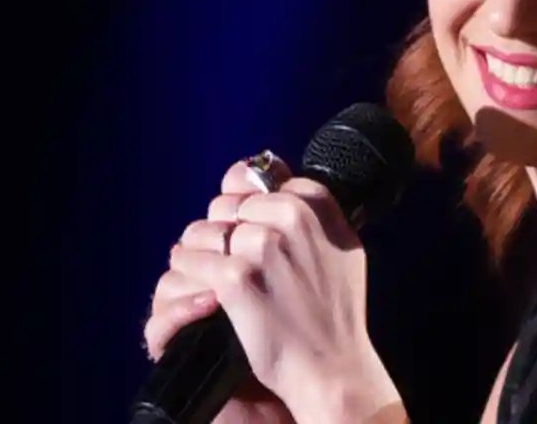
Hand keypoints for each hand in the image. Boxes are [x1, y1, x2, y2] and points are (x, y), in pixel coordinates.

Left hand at [147, 160, 400, 423]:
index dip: (253, 207)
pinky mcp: (235, 277)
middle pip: (228, 203)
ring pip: (203, 229)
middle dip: (224, 228)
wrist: (330, 364)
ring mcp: (262, 246)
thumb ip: (314, 209)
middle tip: (232, 256)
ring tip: (212, 271)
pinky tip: (204, 288)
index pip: (264, 181)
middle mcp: (291, 218)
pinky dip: (191, 273)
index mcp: (317, 207)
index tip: (255, 231)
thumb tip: (264, 173)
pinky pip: (192, 259)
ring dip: (200, 250)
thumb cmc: (336, 311)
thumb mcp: (344, 246)